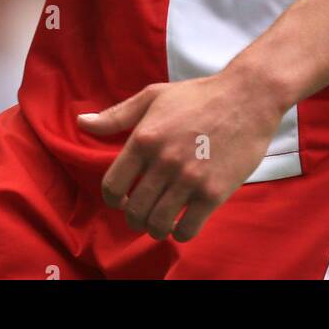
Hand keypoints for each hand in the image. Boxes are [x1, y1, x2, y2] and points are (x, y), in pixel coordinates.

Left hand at [77, 71, 284, 240]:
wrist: (247, 98)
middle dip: (135, 216)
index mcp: (144, 138)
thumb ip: (116, 115)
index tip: (123, 199)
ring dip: (156, 227)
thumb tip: (81, 123)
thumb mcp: (153, 97)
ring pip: (158, 224)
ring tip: (162, 219)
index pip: (112, 187)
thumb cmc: (198, 95)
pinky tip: (183, 220)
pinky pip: (187, 230)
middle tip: (144, 211)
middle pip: (134, 211)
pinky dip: (180, 232)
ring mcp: (189, 179)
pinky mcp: (213, 192)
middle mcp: (163, 161)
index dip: (113, 199)